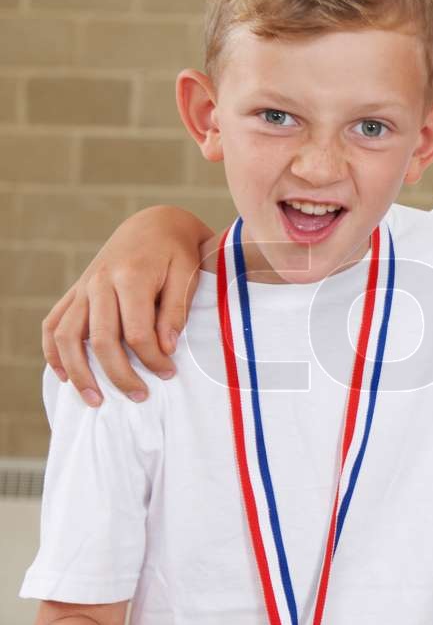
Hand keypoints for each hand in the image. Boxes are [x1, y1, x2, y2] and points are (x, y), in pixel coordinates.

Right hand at [42, 206, 209, 405]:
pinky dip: (53, 351)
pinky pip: (54, 323)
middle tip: (140, 397)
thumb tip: (166, 348)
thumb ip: (175, 311)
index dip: (153, 359)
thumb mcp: (187, 274)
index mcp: (131, 277)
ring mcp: (83, 288)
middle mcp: (100, 282)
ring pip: (68, 336)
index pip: (137, 332)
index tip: (168, 374)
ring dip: (78, 372)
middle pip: (102, 339)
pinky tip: (63, 375)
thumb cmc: (176, 252)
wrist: (152, 224)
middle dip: (119, 375)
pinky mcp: (75, 291)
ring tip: (95, 400)